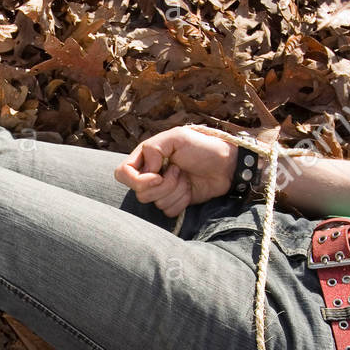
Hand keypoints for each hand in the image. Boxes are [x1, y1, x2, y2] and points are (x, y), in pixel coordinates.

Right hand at [114, 126, 237, 217]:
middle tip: (179, 170)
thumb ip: (153, 148)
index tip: (157, 176)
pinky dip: (181, 201)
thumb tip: (148, 170)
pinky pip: (167, 211)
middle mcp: (150, 174)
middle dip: (163, 185)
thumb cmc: (203, 148)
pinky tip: (190, 190)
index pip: (122, 173)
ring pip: (155, 203)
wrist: (226, 166)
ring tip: (187, 178)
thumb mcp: (177, 137)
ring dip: (175, 191)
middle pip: (139, 193)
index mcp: (146, 157)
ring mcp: (162, 190)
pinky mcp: (174, 202)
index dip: (136, 180)